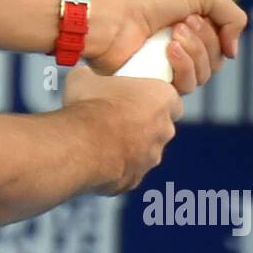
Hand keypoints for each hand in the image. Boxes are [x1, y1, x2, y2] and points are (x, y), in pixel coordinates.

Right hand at [63, 62, 183, 194]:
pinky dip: (116, 166)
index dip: (153, 98)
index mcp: (161, 98)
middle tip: (116, 118)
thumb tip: (84, 74)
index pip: (171, 98)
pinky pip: (129, 171)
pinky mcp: (136, 178)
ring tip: (103, 140)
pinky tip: (96, 158)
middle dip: (142, 124)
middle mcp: (164, 129)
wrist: (80, 145)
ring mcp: (152, 156)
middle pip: (160, 126)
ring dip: (129, 146)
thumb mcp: (85, 77)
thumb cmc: (89, 109)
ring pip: (146, 151)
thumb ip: (92, 76)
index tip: (136, 97)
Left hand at [83, 0, 247, 81]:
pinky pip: (186, 86)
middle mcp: (181, 49)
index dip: (219, 33)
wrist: (116, 16)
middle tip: (180, 24)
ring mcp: (168, 68)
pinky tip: (168, 51)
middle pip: (216, 60)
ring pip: (204, 74)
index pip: (221, 43)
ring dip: (194, 51)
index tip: (199, 17)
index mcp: (191, 28)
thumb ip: (231, 15)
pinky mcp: (156, 85)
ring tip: (172, 36)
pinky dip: (183, 66)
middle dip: (205, 40)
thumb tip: (232, 51)